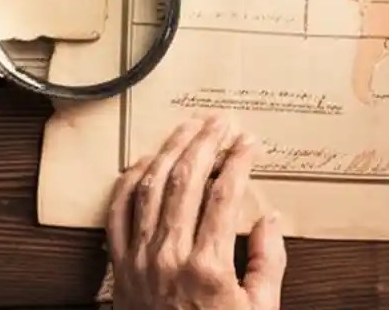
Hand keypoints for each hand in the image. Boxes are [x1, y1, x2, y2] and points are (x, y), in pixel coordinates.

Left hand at [106, 116, 286, 309]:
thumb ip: (268, 263)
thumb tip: (271, 220)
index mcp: (208, 267)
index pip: (224, 194)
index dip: (238, 160)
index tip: (249, 142)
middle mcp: (169, 257)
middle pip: (186, 180)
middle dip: (205, 142)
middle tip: (220, 121)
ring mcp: (139, 260)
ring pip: (150, 187)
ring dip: (169, 150)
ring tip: (186, 128)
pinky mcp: (119, 267)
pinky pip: (117, 213)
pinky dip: (129, 182)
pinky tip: (144, 162)